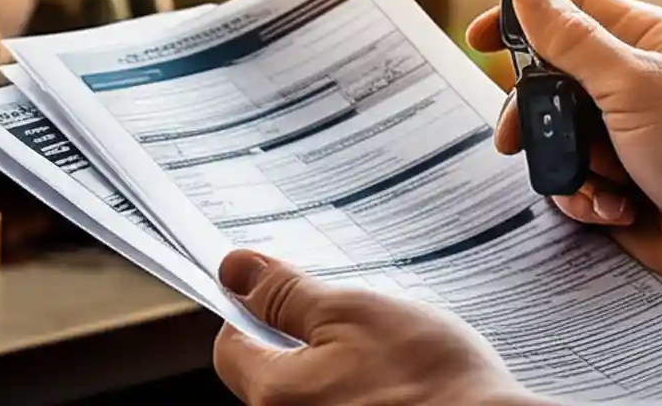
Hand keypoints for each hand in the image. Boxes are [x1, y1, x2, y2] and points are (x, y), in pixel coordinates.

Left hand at [212, 250, 538, 405]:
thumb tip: (235, 270)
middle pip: (270, 371)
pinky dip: (362, 390)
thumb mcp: (353, 312)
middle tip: (353, 319)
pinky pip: (343, 405)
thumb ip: (286, 294)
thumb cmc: (429, 378)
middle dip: (303, 336)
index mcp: (274, 393)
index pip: (232, 346)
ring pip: (311, 390)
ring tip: (387, 351)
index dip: (255, 310)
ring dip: (338, 363)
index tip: (288, 292)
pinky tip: (398, 379)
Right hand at [466, 0, 661, 298]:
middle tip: (518, 133)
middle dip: (532, 113)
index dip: (525, 17)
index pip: (571, 6)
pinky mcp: (613, 177)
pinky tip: (617, 206)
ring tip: (595, 179)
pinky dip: (584, 196)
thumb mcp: (630, 83)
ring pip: (552, 134)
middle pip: (547, 77)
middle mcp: (629, 81)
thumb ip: (571, 39)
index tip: (484, 37)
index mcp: (644, 39)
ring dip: (565, 164)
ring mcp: (619, 131)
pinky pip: (568, 178)